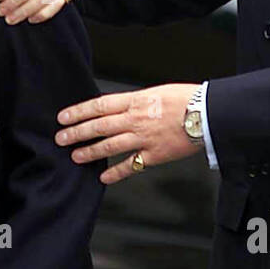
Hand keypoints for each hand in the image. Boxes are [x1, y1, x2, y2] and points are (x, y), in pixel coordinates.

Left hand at [56, 84, 200, 183]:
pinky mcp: (154, 155)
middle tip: (60, 138)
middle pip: (99, 126)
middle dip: (76, 133)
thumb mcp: (156, 91)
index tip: (63, 117)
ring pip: (109, 146)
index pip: (99, 105)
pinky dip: (115, 172)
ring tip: (75, 156)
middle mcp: (135, 119)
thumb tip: (118, 107)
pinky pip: (130, 165)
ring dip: (90, 151)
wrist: (208, 113)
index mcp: (135, 100)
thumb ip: (135, 101)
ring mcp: (143, 138)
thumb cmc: (186, 99)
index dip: (78, 112)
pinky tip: (103, 177)